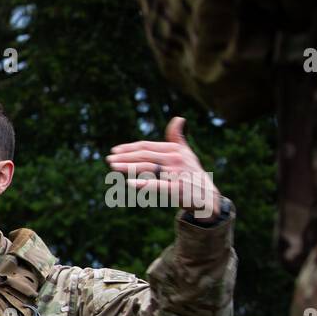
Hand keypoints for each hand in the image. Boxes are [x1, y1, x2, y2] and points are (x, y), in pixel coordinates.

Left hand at [106, 117, 221, 220]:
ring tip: (113, 167)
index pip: (147, 146)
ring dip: (129, 167)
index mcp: (175, 150)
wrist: (208, 197)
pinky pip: (158, 186)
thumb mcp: (187, 154)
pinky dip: (144, 184)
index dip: (130, 147)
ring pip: (148, 168)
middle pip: (145, 156)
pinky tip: (130, 183)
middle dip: (125, 156)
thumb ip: (177, 138)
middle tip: (109, 159)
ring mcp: (177, 174)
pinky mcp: (178, 190)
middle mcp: (176, 159)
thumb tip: (178, 118)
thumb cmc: (192, 174)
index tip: (114, 150)